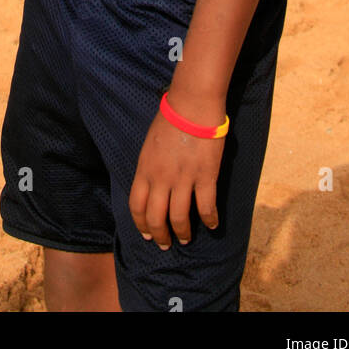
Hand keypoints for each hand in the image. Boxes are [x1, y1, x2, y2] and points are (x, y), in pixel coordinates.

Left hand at [129, 106, 224, 247]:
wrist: (192, 104)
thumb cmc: (171, 118)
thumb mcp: (150, 144)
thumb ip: (149, 166)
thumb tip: (152, 184)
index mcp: (145, 169)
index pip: (136, 205)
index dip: (141, 224)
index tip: (147, 234)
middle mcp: (161, 178)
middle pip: (156, 217)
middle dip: (160, 235)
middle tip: (166, 244)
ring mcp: (183, 179)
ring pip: (179, 218)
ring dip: (183, 233)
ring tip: (186, 239)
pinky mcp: (205, 176)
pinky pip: (206, 207)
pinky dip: (209, 220)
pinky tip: (211, 225)